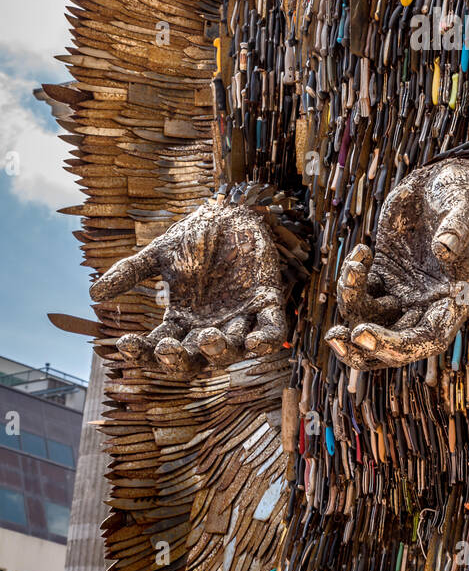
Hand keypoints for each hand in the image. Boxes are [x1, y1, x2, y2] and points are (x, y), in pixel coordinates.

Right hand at [90, 197, 285, 373]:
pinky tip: (255, 342)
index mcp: (182, 320)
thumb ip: (131, 271)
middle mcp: (209, 327)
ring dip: (219, 350)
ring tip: (209, 337)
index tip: (124, 343)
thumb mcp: (160, 253)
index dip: (142, 353)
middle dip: (179, 360)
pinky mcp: (267, 302)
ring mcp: (239, 318)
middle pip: (193, 360)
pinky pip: (272, 332)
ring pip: (230, 351)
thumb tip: (94, 293)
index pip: (158, 349)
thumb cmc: (196, 234)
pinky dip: (266, 341)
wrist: (233, 210)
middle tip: (167, 348)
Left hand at [325, 159, 468, 370]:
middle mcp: (426, 304)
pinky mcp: (384, 275)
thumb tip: (444, 249)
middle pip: (393, 345)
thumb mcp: (463, 205)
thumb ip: (457, 228)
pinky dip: (352, 278)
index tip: (363, 332)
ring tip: (353, 268)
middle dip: (363, 346)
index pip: (426, 339)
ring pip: (370, 320)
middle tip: (336, 336)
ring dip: (351, 304)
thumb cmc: (459, 193)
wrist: (441, 180)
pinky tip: (361, 251)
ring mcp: (403, 291)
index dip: (396, 345)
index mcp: (452, 301)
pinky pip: (361, 291)